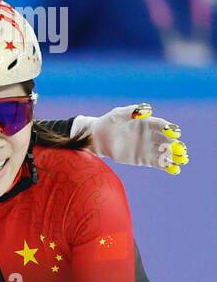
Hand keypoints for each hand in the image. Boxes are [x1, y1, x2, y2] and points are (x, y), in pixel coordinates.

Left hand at [74, 104, 188, 173]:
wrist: (99, 138)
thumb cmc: (110, 122)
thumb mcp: (117, 114)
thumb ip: (130, 111)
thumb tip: (145, 111)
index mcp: (148, 123)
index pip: (161, 125)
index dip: (169, 128)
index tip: (176, 132)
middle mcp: (152, 135)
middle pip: (167, 140)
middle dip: (175, 144)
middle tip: (181, 149)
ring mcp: (149, 147)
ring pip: (165, 152)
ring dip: (175, 156)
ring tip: (182, 160)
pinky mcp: (145, 159)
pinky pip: (158, 163)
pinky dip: (167, 166)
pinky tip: (175, 170)